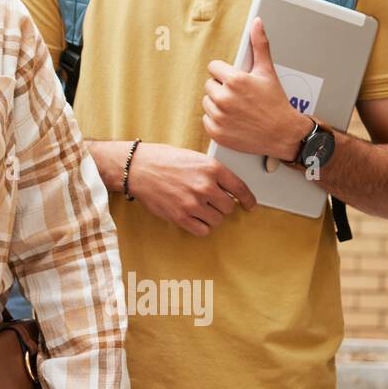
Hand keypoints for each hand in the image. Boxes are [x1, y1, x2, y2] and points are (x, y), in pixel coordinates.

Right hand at [125, 142, 256, 237]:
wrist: (137, 168)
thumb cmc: (164, 160)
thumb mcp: (194, 158)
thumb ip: (212, 172)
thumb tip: (228, 190)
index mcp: (211, 168)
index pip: (240, 188)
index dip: (248, 199)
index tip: (250, 205)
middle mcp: (205, 186)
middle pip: (228, 207)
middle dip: (222, 206)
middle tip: (211, 202)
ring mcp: (193, 203)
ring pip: (217, 220)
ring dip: (211, 216)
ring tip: (199, 208)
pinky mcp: (180, 217)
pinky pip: (203, 230)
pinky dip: (201, 226)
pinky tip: (193, 217)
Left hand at [203, 18, 310, 160]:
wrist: (283, 133)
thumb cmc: (276, 102)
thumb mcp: (267, 71)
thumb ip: (260, 44)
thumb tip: (256, 23)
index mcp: (235, 80)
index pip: (214, 67)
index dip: (225, 72)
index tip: (235, 80)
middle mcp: (224, 98)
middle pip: (209, 85)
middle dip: (222, 88)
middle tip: (239, 95)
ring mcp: (220, 117)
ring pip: (207, 102)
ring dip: (218, 103)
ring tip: (237, 107)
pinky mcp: (216, 132)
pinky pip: (207, 120)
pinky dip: (217, 120)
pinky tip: (232, 119)